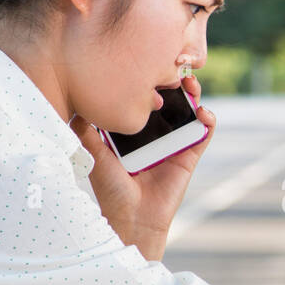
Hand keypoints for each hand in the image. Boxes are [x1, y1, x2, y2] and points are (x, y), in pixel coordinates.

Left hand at [69, 73, 215, 260]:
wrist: (132, 218)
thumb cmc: (111, 190)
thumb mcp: (95, 154)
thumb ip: (87, 129)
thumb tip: (77, 102)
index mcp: (133, 132)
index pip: (144, 100)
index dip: (149, 82)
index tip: (148, 66)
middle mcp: (155, 135)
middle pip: (168, 101)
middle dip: (173, 83)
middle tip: (173, 69)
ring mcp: (174, 144)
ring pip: (188, 112)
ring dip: (193, 95)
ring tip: (190, 85)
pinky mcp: (189, 156)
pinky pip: (203, 134)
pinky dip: (207, 121)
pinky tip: (202, 113)